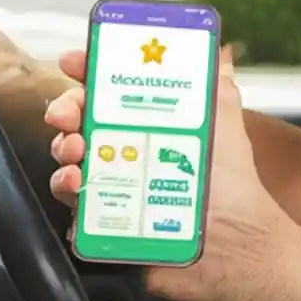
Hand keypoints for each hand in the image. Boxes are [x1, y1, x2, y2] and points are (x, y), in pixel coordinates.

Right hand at [45, 46, 289, 300]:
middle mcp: (128, 155)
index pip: (109, 93)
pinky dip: (71, 199)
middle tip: (67, 115)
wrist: (236, 245)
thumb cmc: (234, 186)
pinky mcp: (108, 226)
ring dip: (63, 153)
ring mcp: (115, 190)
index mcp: (150, 126)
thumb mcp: (226, 125)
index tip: (72, 63)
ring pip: (70, 165)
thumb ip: (217, 88)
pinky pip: (75, 212)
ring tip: (76, 154)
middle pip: (80, 124)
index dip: (86, 73)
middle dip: (66, 112)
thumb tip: (217, 54)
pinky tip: (80, 189)